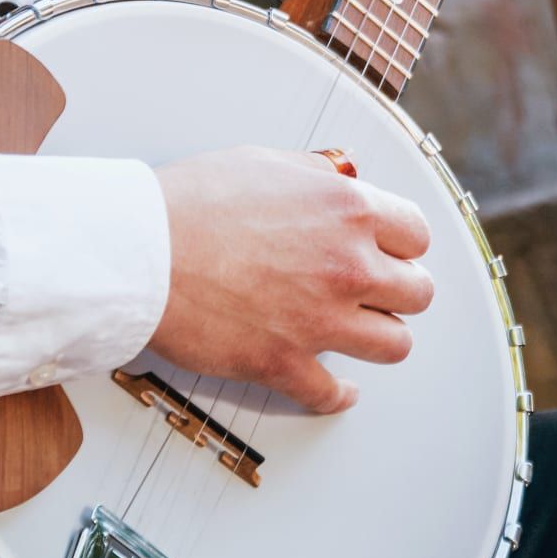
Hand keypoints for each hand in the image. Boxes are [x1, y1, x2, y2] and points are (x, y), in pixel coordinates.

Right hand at [150, 147, 433, 414]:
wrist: (138, 252)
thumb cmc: (189, 203)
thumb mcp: (264, 162)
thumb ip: (316, 174)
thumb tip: (342, 178)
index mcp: (348, 211)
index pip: (417, 235)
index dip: (404, 244)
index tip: (393, 252)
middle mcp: (347, 265)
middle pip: (418, 292)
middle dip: (401, 291)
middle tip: (380, 290)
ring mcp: (320, 320)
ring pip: (395, 345)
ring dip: (381, 338)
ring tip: (364, 331)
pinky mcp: (284, 363)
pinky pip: (331, 393)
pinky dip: (336, 395)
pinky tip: (338, 388)